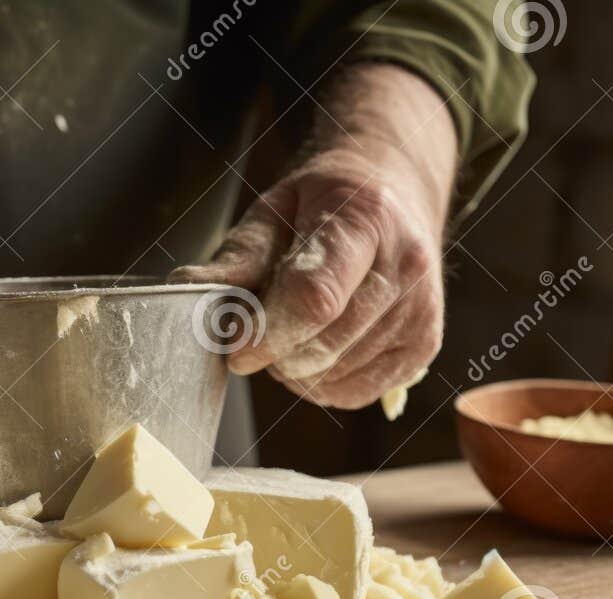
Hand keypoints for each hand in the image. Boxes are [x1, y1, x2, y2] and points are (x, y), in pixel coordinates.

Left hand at [173, 65, 456, 409]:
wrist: (393, 193)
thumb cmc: (325, 204)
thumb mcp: (275, 211)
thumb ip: (238, 257)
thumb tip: (185, 287)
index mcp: (367, 219)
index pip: (316, 296)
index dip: (267, 333)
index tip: (235, 349)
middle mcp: (406, 264)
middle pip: (326, 343)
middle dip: (276, 354)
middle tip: (257, 337)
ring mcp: (422, 307)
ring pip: (339, 374)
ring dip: (297, 371)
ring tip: (290, 335)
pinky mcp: (426, 343)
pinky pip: (359, 392)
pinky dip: (324, 385)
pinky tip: (315, 354)